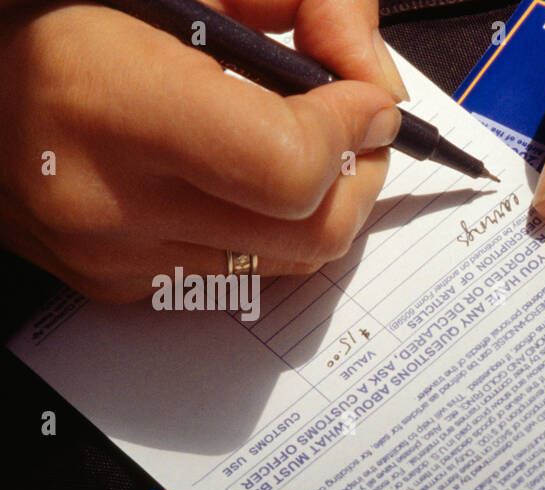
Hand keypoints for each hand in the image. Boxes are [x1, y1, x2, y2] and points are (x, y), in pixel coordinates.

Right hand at [0, 0, 408, 301]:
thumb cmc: (52, 18)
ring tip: (305, 141)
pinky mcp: (115, 284)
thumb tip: (369, 67)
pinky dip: (267, 227)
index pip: (288, 165)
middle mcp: (106, 199)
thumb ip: (290, 2)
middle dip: (360, 174)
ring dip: (322, 203)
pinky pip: (236, 273)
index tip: (365, 95)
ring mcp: (111, 255)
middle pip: (310, 231)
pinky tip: (242, 174)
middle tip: (361, 125)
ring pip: (287, 262)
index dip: (349, 129)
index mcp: (108, 102)